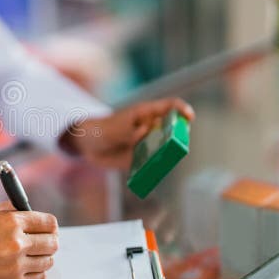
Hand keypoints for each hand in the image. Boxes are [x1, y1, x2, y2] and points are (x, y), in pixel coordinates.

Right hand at [0, 201, 58, 278]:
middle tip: (41, 240)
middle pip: (53, 243)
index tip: (47, 227)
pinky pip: (38, 278)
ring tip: (29, 253)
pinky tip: (23, 265)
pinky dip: (35, 271)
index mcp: (10, 222)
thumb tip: (32, 212)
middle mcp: (16, 243)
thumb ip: (11, 210)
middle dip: (48, 240)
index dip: (49, 224)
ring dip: (42, 257)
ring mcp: (14, 266)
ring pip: (47, 262)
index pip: (48, 223)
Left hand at [60, 97, 194, 170]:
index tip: (189, 117)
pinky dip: (156, 169)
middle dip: (177, 138)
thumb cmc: (102, 129)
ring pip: (167, 150)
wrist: (89, 145)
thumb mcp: (114, 128)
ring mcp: (149, 144)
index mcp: (147, 114)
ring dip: (166, 155)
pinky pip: (155, 165)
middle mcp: (152, 129)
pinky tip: (147, 172)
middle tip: (171, 145)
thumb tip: (145, 131)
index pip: (170, 107)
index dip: (182, 110)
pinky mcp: (144, 159)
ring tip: (153, 159)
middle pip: (174, 131)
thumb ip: (129, 130)